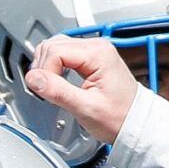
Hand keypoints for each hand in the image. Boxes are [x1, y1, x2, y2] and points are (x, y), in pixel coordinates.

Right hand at [22, 36, 141, 144]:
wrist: (134, 121)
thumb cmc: (118, 117)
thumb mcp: (85, 108)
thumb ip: (58, 91)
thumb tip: (33, 78)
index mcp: (97, 54)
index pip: (55, 52)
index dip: (44, 72)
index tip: (46, 92)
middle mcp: (95, 47)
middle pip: (52, 46)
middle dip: (43, 69)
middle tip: (47, 91)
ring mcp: (92, 50)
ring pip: (54, 47)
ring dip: (46, 67)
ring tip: (52, 87)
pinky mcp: (89, 57)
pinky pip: (62, 54)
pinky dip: (53, 66)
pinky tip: (56, 81)